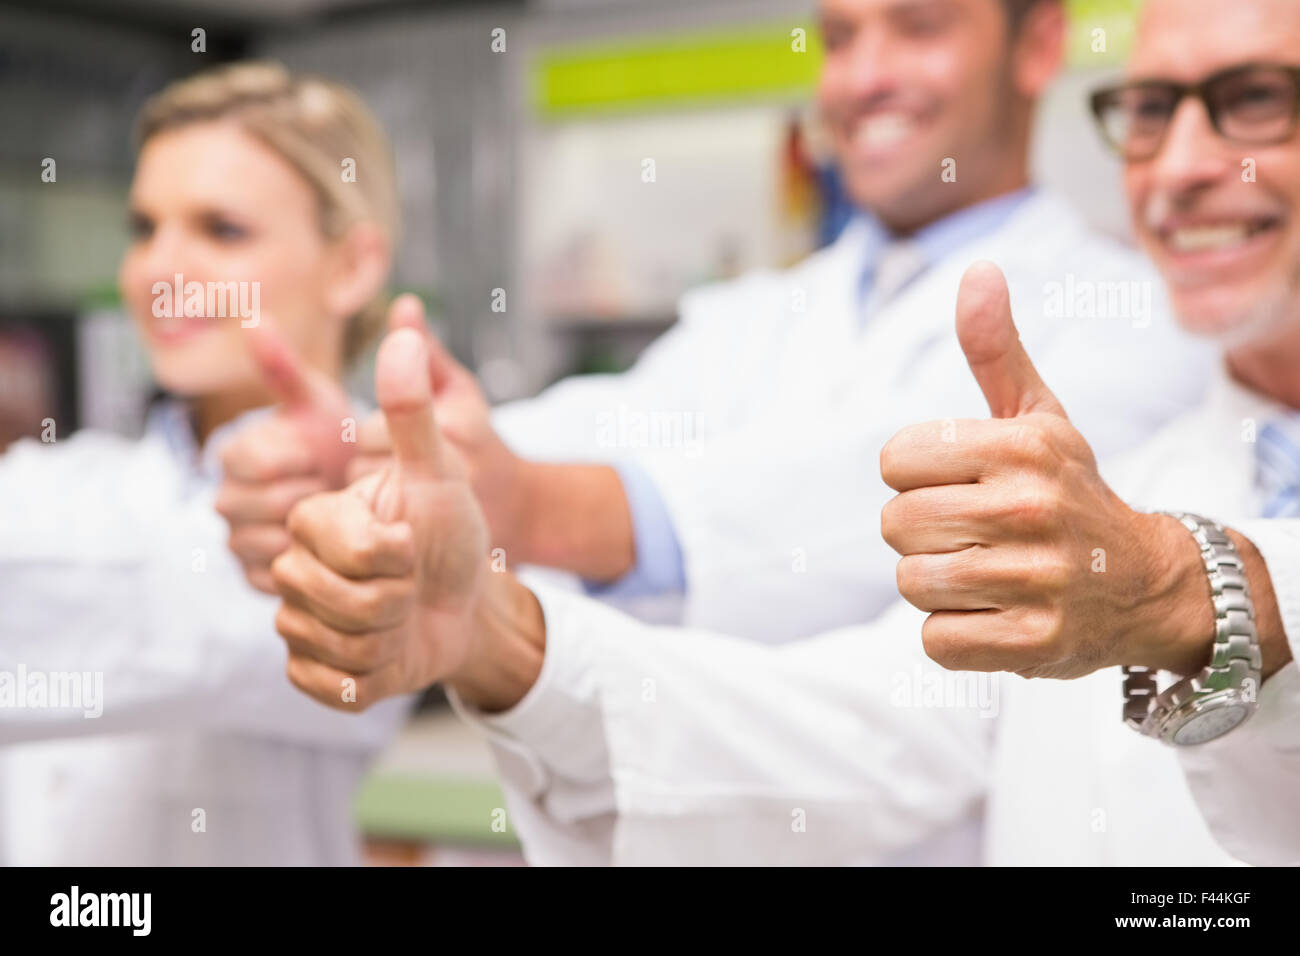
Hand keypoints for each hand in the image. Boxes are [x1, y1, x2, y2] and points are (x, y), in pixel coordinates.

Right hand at [216, 325, 354, 592]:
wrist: (369, 505)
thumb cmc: (343, 444)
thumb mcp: (319, 404)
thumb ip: (285, 368)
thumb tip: (253, 319)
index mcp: (234, 455)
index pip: (250, 460)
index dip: (295, 458)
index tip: (325, 454)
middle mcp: (228, 500)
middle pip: (254, 506)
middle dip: (305, 495)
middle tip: (338, 488)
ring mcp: (239, 541)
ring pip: (263, 544)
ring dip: (309, 533)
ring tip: (341, 517)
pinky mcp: (257, 579)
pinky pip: (273, 578)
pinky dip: (308, 566)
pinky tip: (336, 550)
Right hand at [269, 327, 542, 710]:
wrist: (470, 609)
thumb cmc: (453, 535)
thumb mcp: (438, 473)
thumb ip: (412, 409)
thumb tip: (405, 324)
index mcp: (311, 516)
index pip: (325, 536)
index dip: (385, 548)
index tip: (410, 542)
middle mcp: (292, 564)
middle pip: (323, 594)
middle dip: (390, 594)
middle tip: (410, 584)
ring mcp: (295, 620)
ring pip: (324, 639)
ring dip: (385, 637)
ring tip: (400, 618)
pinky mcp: (305, 669)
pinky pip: (320, 680)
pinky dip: (368, 676)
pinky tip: (386, 657)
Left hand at [880, 262, 1212, 679]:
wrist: (1147, 583)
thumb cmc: (1068, 490)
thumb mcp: (1038, 416)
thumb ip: (995, 350)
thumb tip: (978, 271)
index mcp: (1021, 447)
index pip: (895, 460)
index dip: (915, 475)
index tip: (957, 483)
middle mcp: (1031, 509)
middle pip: (896, 524)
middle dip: (920, 532)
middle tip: (971, 533)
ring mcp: (1036, 580)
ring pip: (912, 582)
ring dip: (937, 584)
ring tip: (986, 573)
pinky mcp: (1035, 644)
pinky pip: (935, 640)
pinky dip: (954, 633)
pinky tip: (996, 614)